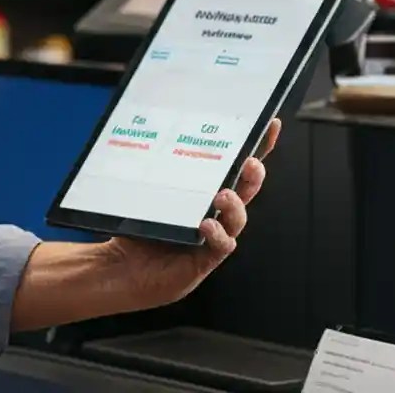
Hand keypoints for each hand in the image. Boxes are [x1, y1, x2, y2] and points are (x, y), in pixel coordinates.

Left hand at [103, 119, 280, 310]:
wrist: (125, 268)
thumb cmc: (138, 229)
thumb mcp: (144, 194)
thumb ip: (150, 171)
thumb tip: (144, 132)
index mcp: (204, 192)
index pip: (236, 167)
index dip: (258, 147)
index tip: (269, 124)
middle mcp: (215, 212)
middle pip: (246, 190)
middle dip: (253, 174)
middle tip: (250, 162)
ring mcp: (213, 235)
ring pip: (237, 218)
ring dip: (235, 205)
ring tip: (223, 195)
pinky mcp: (205, 258)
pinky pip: (221, 245)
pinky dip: (217, 234)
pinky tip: (207, 225)